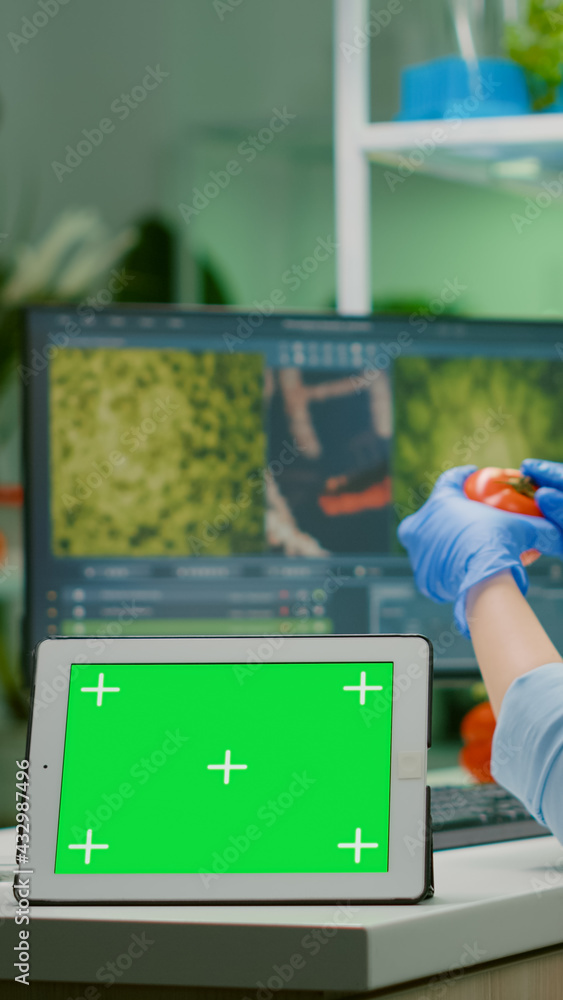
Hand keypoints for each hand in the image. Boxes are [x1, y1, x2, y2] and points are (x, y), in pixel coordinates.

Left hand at [397, 465, 562, 637]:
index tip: (471, 475)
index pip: (449, 480)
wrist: (483, 580)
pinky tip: (461, 567)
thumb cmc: (499, 545)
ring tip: (463, 544)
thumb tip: (557, 526)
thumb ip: (536, 524)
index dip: (461, 476)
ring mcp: (418, 552)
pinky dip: (446, 566)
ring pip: (429, 540)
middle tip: (465, 516)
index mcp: (440, 502)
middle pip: (432, 512)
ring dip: (443, 539)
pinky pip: (434, 567)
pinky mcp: (423, 576)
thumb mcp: (520, 528)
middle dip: (447, 512)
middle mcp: (420, 524)